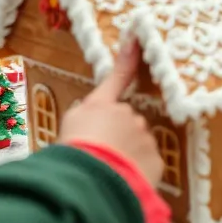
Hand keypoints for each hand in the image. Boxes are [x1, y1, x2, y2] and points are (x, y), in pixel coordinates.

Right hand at [58, 40, 162, 188]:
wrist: (88, 182)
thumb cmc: (71, 155)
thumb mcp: (66, 132)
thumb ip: (83, 120)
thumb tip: (90, 122)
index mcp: (101, 106)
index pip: (116, 78)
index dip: (127, 59)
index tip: (136, 40)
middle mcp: (127, 115)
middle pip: (126, 124)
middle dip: (118, 138)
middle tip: (99, 157)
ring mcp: (144, 136)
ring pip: (138, 145)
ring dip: (127, 157)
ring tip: (108, 173)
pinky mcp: (155, 159)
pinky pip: (147, 165)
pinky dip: (137, 174)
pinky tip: (121, 182)